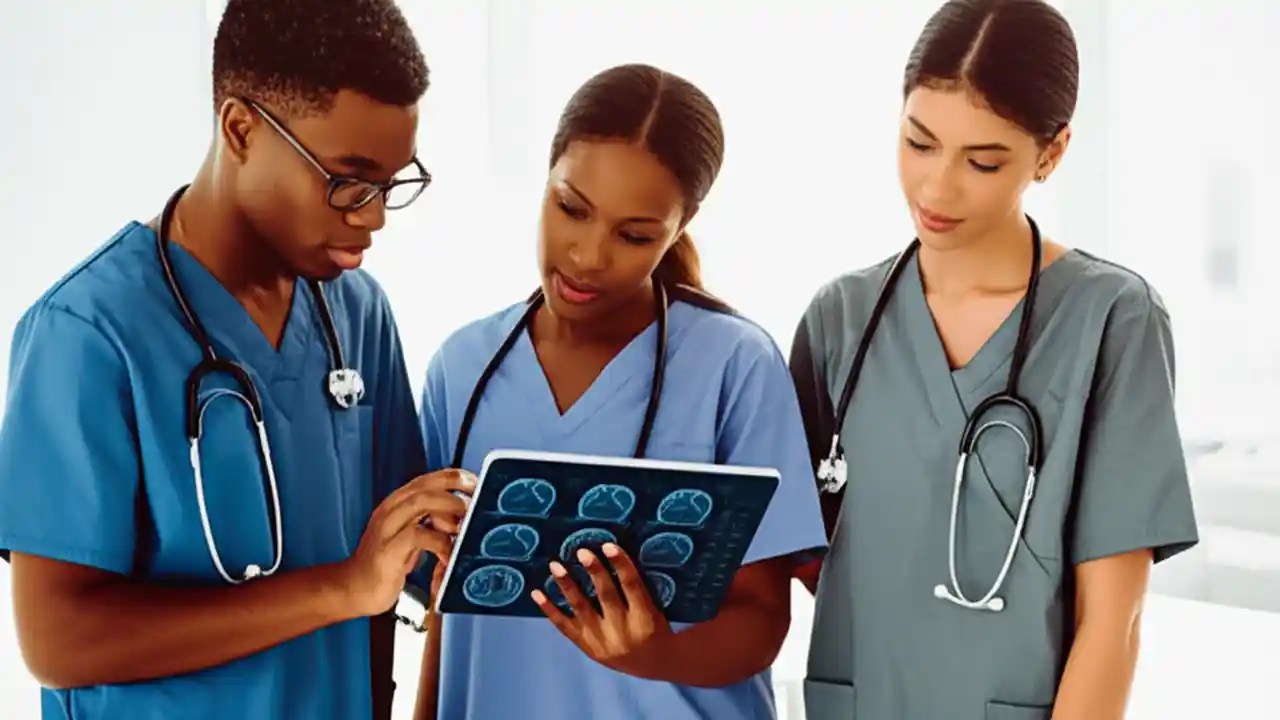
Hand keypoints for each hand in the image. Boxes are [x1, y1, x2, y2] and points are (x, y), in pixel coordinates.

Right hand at [339, 469, 474, 617]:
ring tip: (465, 525)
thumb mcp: (409, 536)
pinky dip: (440, 542)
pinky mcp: (388, 550)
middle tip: (476, 501)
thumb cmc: (386, 563)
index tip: (475, 482)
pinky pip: (418, 536)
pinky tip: (449, 556)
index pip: (426, 479)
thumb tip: (461, 515)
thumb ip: (428, 522)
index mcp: (396, 504)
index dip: (453, 477)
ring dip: (448, 509)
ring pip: (420, 502)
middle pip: (425, 486)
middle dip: (454, 488)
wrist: (354, 589)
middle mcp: (390, 510)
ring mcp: (387, 528)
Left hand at [531, 543, 672, 666]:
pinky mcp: (587, 646)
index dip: (621, 565)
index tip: (608, 546)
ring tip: (556, 566)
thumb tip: (615, 551)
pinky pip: (564, 626)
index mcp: (645, 619)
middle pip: (606, 596)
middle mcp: (622, 631)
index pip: (632, 586)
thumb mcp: (656, 608)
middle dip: (594, 572)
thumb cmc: (656, 627)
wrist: (652, 664)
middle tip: (581, 551)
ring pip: (581, 609)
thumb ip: (640, 587)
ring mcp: (602, 641)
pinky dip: (549, 609)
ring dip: (567, 585)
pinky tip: (537, 593)